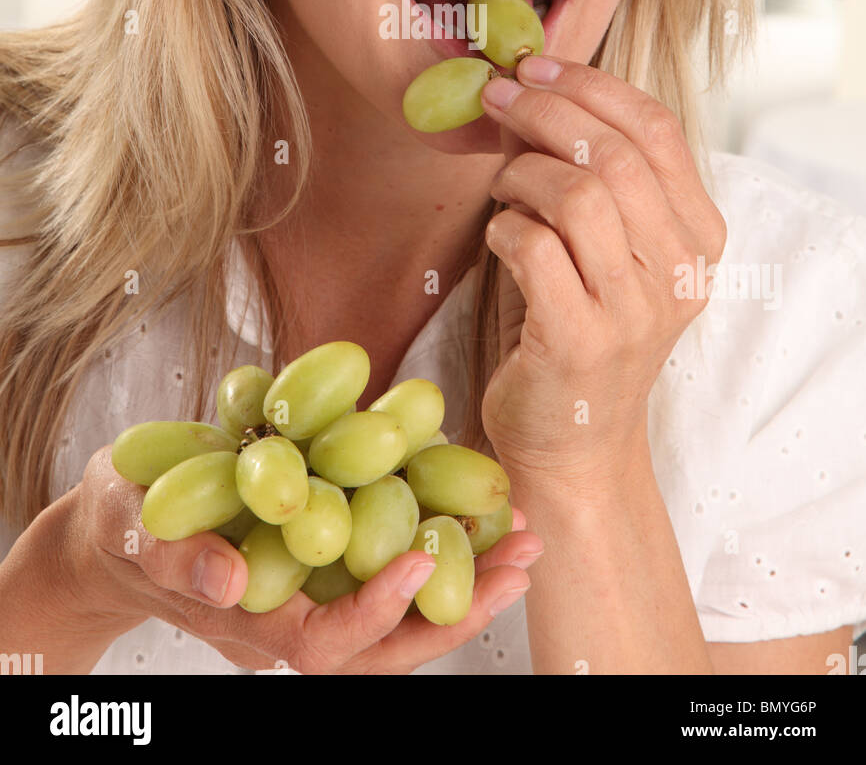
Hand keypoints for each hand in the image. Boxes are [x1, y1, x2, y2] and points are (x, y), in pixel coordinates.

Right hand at [58, 446, 542, 673]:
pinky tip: (478, 499)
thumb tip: (229, 577)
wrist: (120, 524)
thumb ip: (172, 552)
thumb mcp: (129, 525)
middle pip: (389, 644)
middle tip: (522, 561)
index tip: (422, 562)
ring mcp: (316, 589)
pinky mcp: (328, 552)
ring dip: (467, 575)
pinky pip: (392, 558)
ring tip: (523, 535)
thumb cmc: (119, 523)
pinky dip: (438, 534)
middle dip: (459, 608)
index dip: (376, 613)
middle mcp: (297, 617)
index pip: (327, 645)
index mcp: (253, 625)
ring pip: (402, 608)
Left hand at [478, 54, 726, 499]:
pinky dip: (503, 227)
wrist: (573, 439)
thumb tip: (527, 90)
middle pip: (613, 156)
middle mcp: (679, 272)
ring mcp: (634, 311)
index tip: (536, 67)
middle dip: (544, 113)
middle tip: (497, 98)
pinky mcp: (580, 341)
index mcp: (698, 237)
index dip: (592, 86)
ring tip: (501, 184)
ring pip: (576, 196)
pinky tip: (498, 236)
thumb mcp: (598, 243)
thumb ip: (580, 171)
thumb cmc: (576, 322)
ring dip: (520, 172)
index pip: (658, 130)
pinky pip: (533, 248)